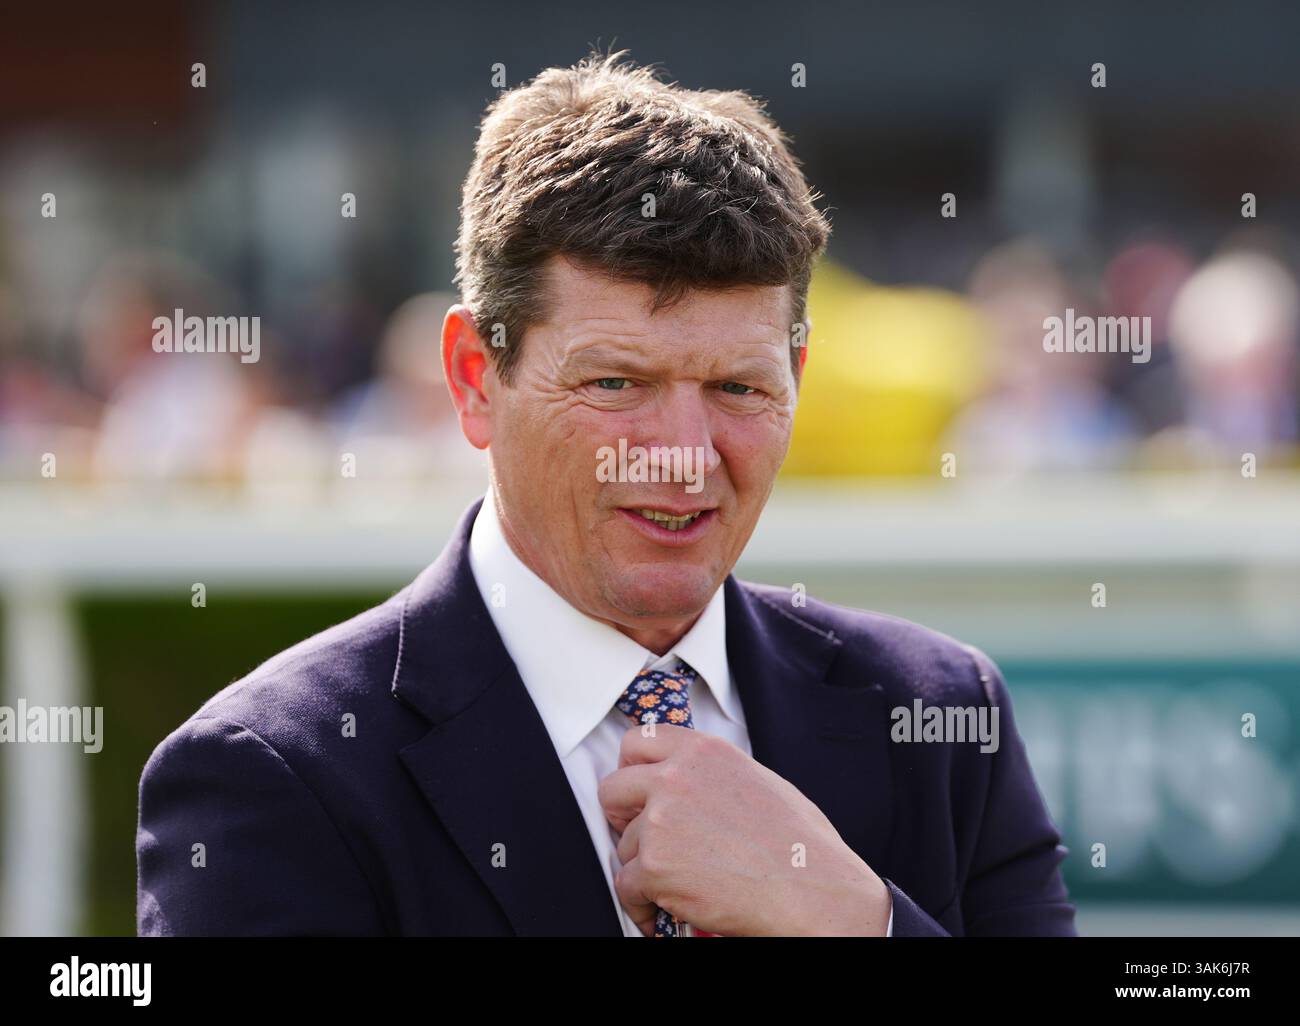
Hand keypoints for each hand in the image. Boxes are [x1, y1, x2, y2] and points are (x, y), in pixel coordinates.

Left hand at [597, 724, 891, 935]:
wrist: (812, 891)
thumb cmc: (800, 845)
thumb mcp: (760, 781)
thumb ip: (713, 774)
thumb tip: (692, 783)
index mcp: (704, 752)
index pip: (639, 741)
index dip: (630, 767)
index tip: (634, 789)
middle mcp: (676, 778)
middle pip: (613, 789)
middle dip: (620, 816)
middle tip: (637, 836)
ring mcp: (661, 821)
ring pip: (624, 845)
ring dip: (643, 866)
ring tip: (675, 883)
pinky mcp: (654, 866)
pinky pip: (626, 886)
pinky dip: (641, 903)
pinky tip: (661, 911)